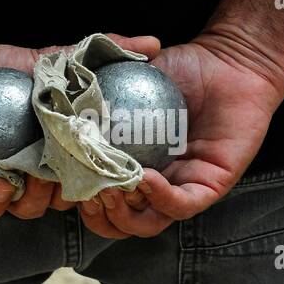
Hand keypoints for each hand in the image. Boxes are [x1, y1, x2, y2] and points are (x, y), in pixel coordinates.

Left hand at [0, 22, 160, 220]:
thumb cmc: (12, 64)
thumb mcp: (63, 56)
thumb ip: (107, 51)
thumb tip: (153, 44)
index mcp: (66, 153)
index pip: (91, 178)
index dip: (103, 184)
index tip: (108, 174)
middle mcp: (40, 173)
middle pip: (62, 202)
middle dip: (66, 196)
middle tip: (65, 177)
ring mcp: (7, 181)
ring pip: (26, 208)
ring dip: (31, 200)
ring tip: (28, 176)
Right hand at [78, 35, 283, 238]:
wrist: (227, 59)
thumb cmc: (180, 68)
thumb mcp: (126, 80)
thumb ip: (95, 97)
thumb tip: (56, 108)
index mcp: (130, 166)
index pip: (96, 199)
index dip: (77, 195)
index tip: (63, 173)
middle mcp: (153, 184)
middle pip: (117, 222)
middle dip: (96, 213)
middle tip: (87, 188)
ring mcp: (181, 188)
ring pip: (146, 224)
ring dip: (123, 213)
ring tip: (111, 187)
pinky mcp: (210, 186)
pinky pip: (180, 205)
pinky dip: (158, 196)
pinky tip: (144, 176)